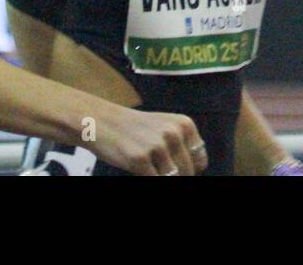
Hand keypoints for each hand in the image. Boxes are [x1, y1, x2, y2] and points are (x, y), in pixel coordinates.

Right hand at [92, 106, 207, 175]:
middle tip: (157, 167)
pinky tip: (139, 169)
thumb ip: (183, 146)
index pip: (200, 161)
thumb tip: (195, 171)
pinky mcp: (140, 159)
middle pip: (187, 173)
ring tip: (148, 166)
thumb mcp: (165, 128)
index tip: (174, 168)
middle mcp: (173, 133)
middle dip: (174, 176)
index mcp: (184, 124)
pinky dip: (149, 178)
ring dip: (162, 175)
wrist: (102, 121)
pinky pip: (155, 181)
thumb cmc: (135, 130)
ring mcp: (157, 146)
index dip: (189, 170)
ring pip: (173, 178)